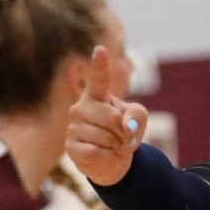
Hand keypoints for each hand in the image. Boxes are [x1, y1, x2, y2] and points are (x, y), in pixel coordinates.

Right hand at [65, 46, 150, 186]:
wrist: (111, 159)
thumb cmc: (123, 132)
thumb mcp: (138, 120)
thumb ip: (138, 116)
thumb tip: (126, 127)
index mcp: (97, 95)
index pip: (99, 78)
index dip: (100, 64)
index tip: (101, 49)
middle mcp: (81, 107)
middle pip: (113, 118)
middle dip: (124, 132)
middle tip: (120, 136)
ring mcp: (73, 127)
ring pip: (106, 138)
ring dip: (116, 146)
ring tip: (111, 146)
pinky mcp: (71, 147)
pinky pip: (96, 153)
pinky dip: (107, 157)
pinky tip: (103, 155)